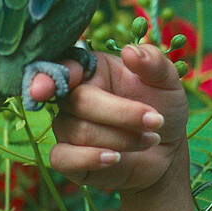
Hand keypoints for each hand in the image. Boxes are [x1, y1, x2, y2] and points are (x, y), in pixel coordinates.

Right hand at [30, 44, 188, 194]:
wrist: (167, 150)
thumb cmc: (162, 107)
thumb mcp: (167, 81)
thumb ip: (153, 62)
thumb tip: (130, 52)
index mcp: (91, 69)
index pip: (63, 68)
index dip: (49, 77)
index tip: (44, 88)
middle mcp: (72, 96)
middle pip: (78, 101)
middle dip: (121, 113)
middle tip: (156, 120)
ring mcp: (67, 127)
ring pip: (79, 131)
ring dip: (122, 138)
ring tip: (151, 138)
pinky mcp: (68, 158)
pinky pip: (62, 158)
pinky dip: (90, 159)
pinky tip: (115, 158)